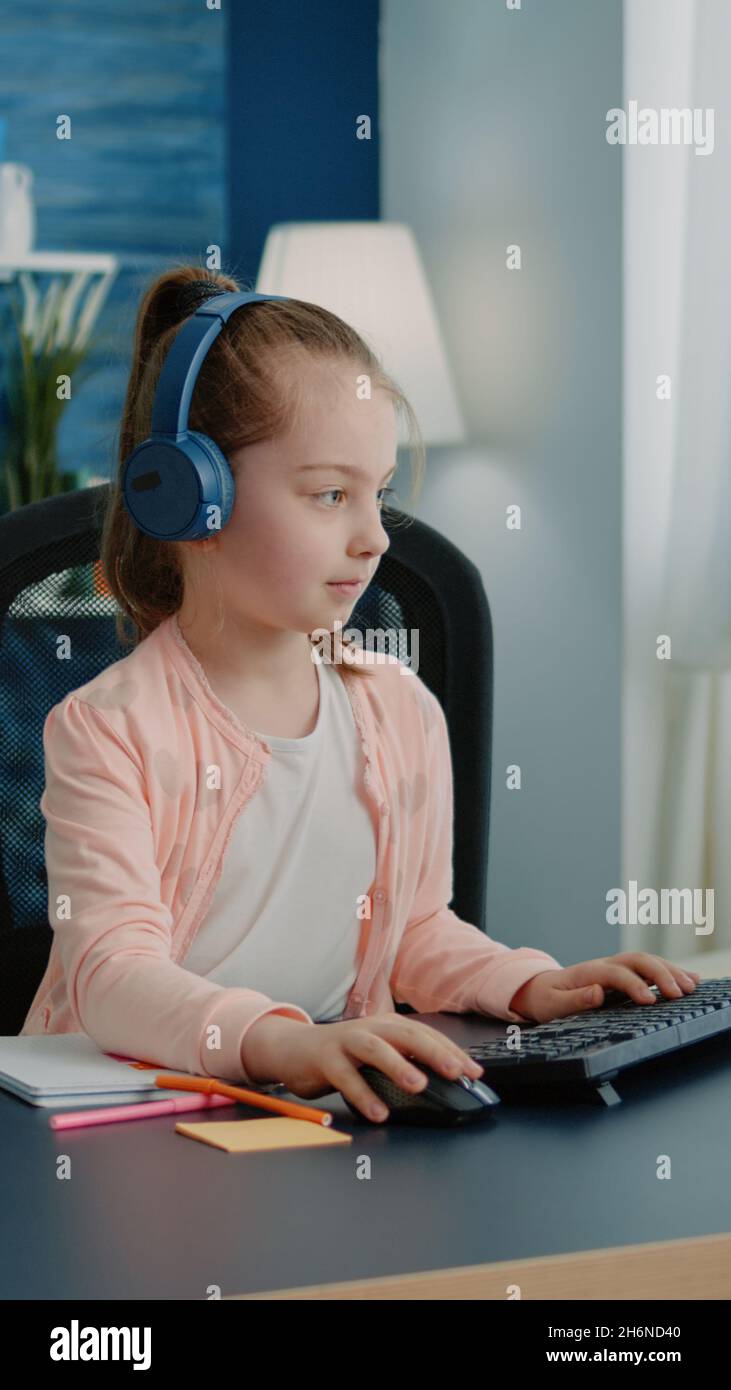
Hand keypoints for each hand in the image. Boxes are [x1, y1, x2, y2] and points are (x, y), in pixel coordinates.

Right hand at [242, 1012, 484, 1121]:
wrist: (294, 1049)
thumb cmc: (343, 1054)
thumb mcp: (377, 1054)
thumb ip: (404, 1063)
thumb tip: (444, 1083)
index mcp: (389, 1026)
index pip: (426, 1036)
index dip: (451, 1053)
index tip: (474, 1073)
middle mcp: (371, 1029)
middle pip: (406, 1035)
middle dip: (434, 1052)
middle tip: (456, 1072)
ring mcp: (347, 1041)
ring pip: (375, 1049)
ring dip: (398, 1066)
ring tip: (418, 1086)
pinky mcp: (325, 1059)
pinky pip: (346, 1077)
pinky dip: (363, 1095)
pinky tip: (378, 1112)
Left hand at [509, 952, 701, 1023]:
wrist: (540, 988)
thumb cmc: (546, 999)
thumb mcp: (552, 1005)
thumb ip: (573, 1000)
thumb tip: (597, 992)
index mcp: (588, 972)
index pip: (616, 973)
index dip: (634, 985)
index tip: (650, 1002)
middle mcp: (605, 965)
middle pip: (638, 960)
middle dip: (660, 974)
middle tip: (678, 994)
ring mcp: (615, 967)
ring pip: (647, 961)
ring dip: (670, 971)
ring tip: (691, 986)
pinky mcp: (623, 974)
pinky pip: (649, 969)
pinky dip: (670, 972)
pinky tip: (689, 979)